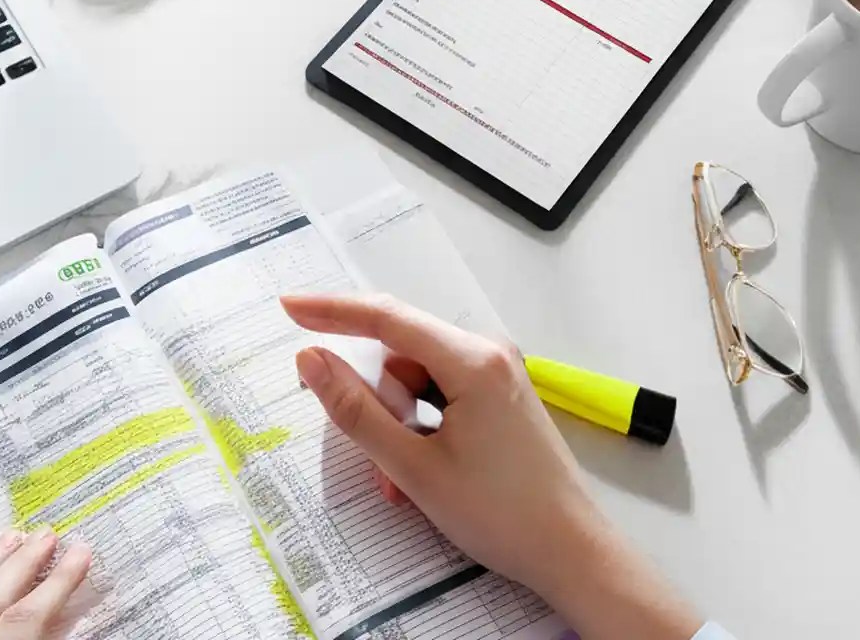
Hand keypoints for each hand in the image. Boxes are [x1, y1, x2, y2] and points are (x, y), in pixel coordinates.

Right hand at [282, 294, 701, 638]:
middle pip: (401, 357)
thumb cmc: (500, 513)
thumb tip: (312, 360)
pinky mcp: (501, 398)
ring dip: (399, 427)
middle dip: (379, 407)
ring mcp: (499, 376)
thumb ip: (356, 410)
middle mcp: (490, 355)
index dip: (332, 311)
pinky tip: (427, 472)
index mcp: (473, 361)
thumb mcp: (413, 466)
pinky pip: (442, 397)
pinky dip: (422, 430)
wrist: (571, 551)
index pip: (387, 318)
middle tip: (382, 467)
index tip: (288, 308)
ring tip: (407, 483)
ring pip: (417, 382)